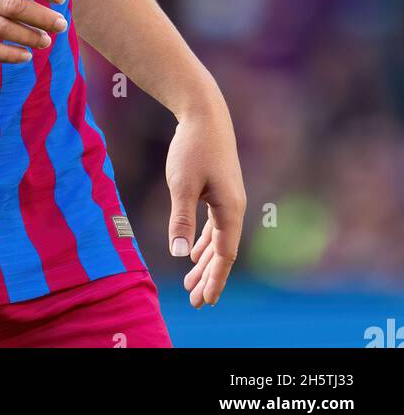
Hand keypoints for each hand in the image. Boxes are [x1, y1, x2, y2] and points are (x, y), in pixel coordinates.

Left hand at [165, 99, 246, 307]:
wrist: (204, 113)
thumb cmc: (193, 147)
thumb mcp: (182, 184)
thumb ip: (181, 219)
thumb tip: (180, 255)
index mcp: (230, 209)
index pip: (225, 255)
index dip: (215, 279)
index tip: (205, 300)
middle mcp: (234, 207)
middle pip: (223, 251)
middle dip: (209, 276)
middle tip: (195, 301)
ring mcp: (228, 198)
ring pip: (218, 239)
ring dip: (205, 261)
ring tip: (192, 283)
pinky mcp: (219, 190)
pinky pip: (214, 225)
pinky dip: (205, 241)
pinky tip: (194, 252)